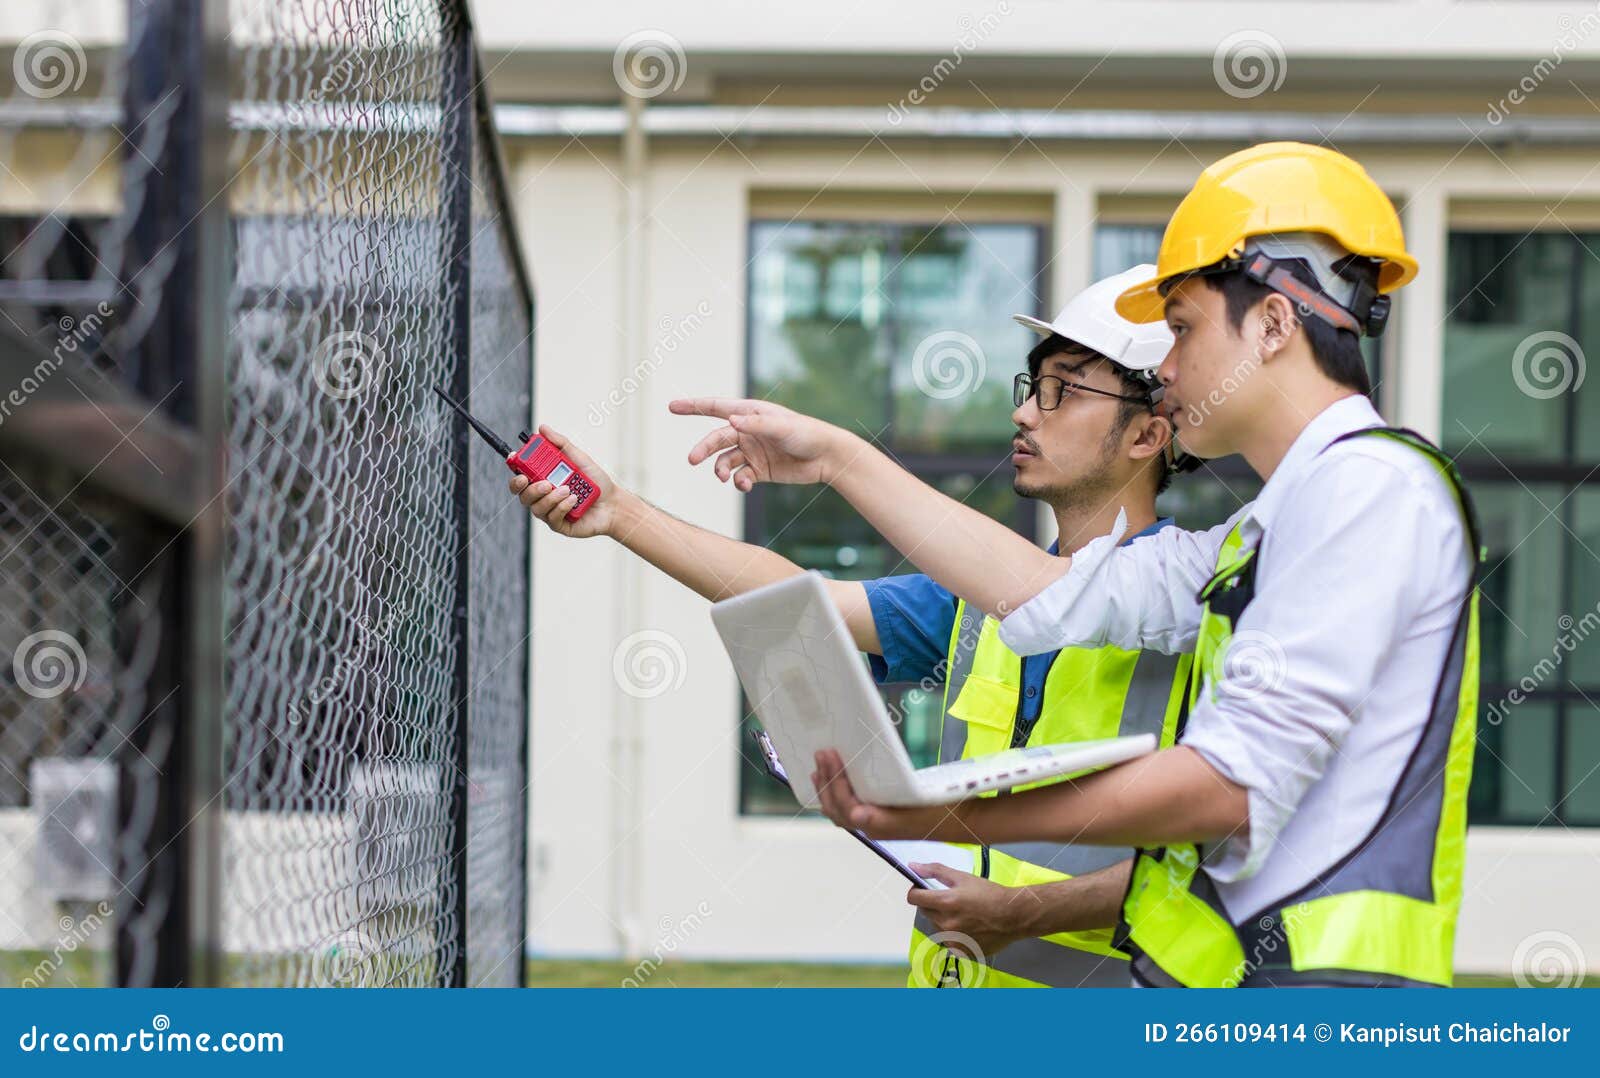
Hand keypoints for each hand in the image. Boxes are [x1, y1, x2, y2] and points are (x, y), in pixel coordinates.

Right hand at [509, 425, 624, 538]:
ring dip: (551, 498)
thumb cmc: (595, 481)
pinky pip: (551, 518)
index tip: (515, 459)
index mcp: (543, 479)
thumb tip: (542, 428)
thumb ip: (560, 443)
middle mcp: (543, 496)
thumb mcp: (579, 458)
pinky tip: (574, 500)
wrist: (613, 502)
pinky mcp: (559, 525)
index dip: (514, 468)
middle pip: (522, 494)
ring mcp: (550, 511)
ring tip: (568, 489)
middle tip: (545, 483)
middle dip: (529, 488)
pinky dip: (562, 507)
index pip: (520, 476)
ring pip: (536, 507)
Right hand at [669, 397, 853, 490]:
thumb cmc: (806, 433)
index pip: (715, 408)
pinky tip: (745, 484)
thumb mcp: (782, 426)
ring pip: (725, 461)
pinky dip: (738, 482)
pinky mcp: (758, 470)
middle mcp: (747, 432)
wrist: (826, 456)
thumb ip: (756, 425)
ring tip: (725, 477)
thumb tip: (730, 422)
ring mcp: (752, 451)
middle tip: (692, 460)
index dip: (693, 407)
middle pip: (716, 439)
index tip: (671, 406)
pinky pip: (739, 477)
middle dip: (704, 449)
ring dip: (721, 469)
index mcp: (750, 414)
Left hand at [810, 749, 973, 840]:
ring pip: (838, 811)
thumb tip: (856, 815)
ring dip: (826, 788)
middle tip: (821, 752)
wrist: (957, 819)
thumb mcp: (917, 804)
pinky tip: (831, 780)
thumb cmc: (939, 808)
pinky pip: (846, 809)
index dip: (835, 781)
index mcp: (878, 825)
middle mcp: (871, 827)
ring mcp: (872, 823)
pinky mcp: (876, 817)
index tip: (831, 756)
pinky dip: (834, 794)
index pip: (845, 805)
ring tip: (819, 765)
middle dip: (826, 780)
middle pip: (836, 808)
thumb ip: (885, 814)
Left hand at [907, 864, 1034, 958]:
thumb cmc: (989, 894)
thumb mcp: (963, 877)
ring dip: (943, 920)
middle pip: (925, 912)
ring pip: (937, 927)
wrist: (1014, 916)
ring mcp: (954, 941)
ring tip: (964, 914)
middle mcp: (946, 924)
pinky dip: (955, 934)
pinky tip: (969, 927)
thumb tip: (913, 866)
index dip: (916, 891)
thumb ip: (936, 871)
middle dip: (932, 904)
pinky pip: (949, 941)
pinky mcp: (962, 951)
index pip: (914, 899)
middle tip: (950, 900)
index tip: (922, 889)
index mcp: (945, 904)